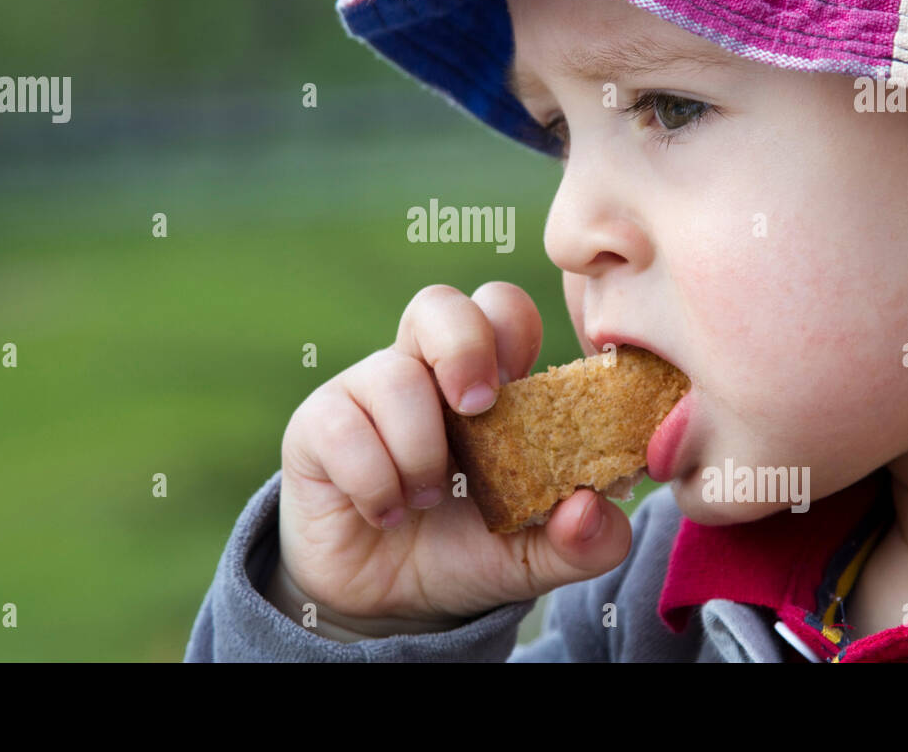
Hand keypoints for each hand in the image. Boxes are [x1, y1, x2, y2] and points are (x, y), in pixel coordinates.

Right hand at [273, 282, 633, 628]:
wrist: (384, 604)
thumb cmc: (461, 551)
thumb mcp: (531, 556)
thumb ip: (580, 540)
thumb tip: (591, 510)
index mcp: (484, 381)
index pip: (501, 310)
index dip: (515, 329)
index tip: (524, 390)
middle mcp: (422, 371)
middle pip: (438, 304)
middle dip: (464, 347)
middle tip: (477, 409)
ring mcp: (365, 392)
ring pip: (394, 376)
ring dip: (420, 449)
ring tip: (425, 499)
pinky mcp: (317, 425)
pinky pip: (344, 429)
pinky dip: (375, 481)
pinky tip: (384, 513)